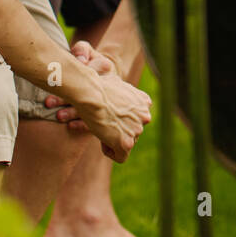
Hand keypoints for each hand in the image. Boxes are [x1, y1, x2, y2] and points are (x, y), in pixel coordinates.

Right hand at [45, 40, 151, 161]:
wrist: (90, 91)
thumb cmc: (95, 82)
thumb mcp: (112, 80)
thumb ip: (120, 89)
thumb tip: (115, 85)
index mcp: (144, 102)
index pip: (136, 118)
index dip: (121, 120)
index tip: (108, 115)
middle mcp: (145, 116)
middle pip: (132, 132)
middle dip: (117, 131)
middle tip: (102, 123)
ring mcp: (137, 130)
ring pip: (125, 144)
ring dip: (111, 140)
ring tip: (100, 128)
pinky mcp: (127, 143)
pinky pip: (120, 156)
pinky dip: (110, 151)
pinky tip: (101, 141)